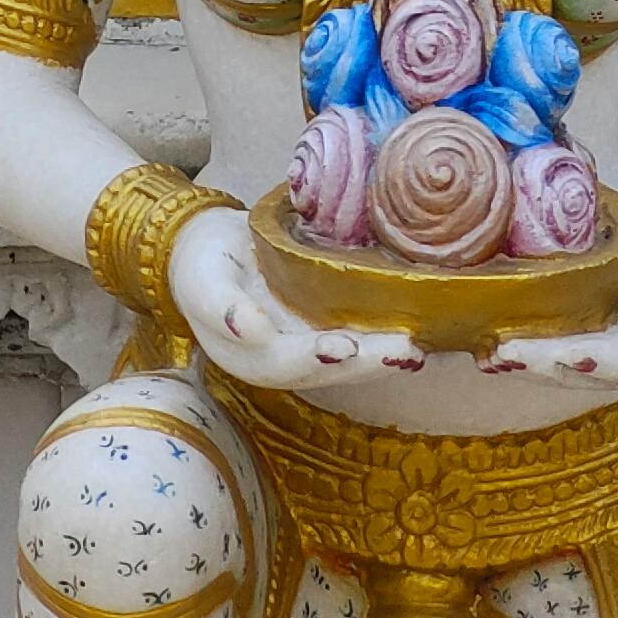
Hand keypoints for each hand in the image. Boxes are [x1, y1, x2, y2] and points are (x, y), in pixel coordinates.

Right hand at [170, 209, 424, 392]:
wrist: (205, 248)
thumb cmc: (202, 262)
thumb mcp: (203, 278)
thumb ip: (223, 306)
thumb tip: (249, 329)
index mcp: (246, 354)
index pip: (283, 361)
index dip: (314, 357)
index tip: (344, 348)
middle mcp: (278, 359)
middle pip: (324, 370)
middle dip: (366, 363)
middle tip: (405, 351)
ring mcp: (299, 345)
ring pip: (343, 360)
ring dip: (379, 358)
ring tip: (414, 349)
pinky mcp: (315, 326)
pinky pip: (349, 337)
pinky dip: (376, 338)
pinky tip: (406, 329)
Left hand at [482, 215, 617, 388]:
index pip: (617, 362)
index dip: (590, 360)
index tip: (566, 355)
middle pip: (577, 368)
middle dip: (540, 363)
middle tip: (503, 354)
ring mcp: (597, 343)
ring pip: (557, 359)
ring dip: (524, 359)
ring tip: (489, 354)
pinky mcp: (581, 323)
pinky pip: (550, 335)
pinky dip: (523, 337)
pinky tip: (492, 335)